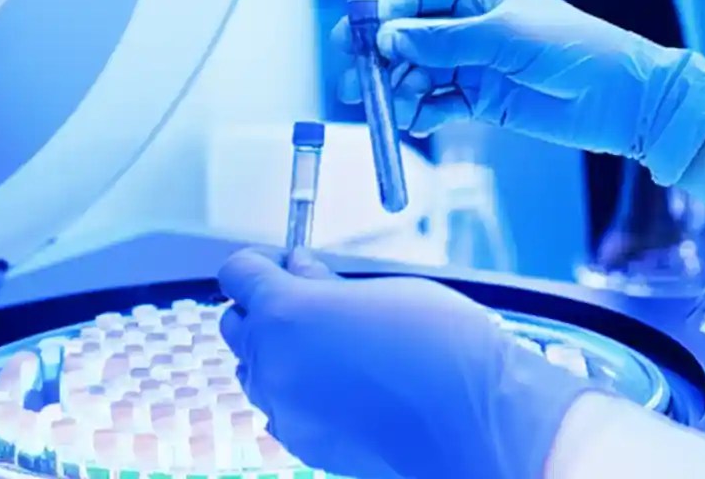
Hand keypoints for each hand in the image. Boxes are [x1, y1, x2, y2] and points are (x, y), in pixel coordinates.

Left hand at [217, 248, 593, 478]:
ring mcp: (283, 408)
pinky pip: (283, 408)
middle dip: (264, 307)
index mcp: (286, 312)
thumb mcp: (379, 291)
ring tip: (334, 348)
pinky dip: (300, 393)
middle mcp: (271, 361)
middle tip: (312, 299)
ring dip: (281, 353)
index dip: (261, 262)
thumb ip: (325, 282)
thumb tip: (298, 269)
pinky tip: (345, 386)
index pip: (237, 273)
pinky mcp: (302, 443)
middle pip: (235, 323)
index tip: (285, 262)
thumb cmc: (437, 346)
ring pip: (256, 369)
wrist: (468, 421)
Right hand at [331, 0, 704, 184]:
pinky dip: (421, 113)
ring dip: (398, 89)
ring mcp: (476, 65)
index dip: (387, 10)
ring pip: (419, 73)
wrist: (622, 99)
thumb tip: (388, 36)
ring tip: (387, 108)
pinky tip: (413, 122)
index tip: (366, 33)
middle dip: (380, 56)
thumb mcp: (504, 37)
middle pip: (410, 36)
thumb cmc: (573, 49)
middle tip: (353, 79)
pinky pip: (439, 105)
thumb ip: (444, 40)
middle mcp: (472, 27)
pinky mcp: (484, 102)